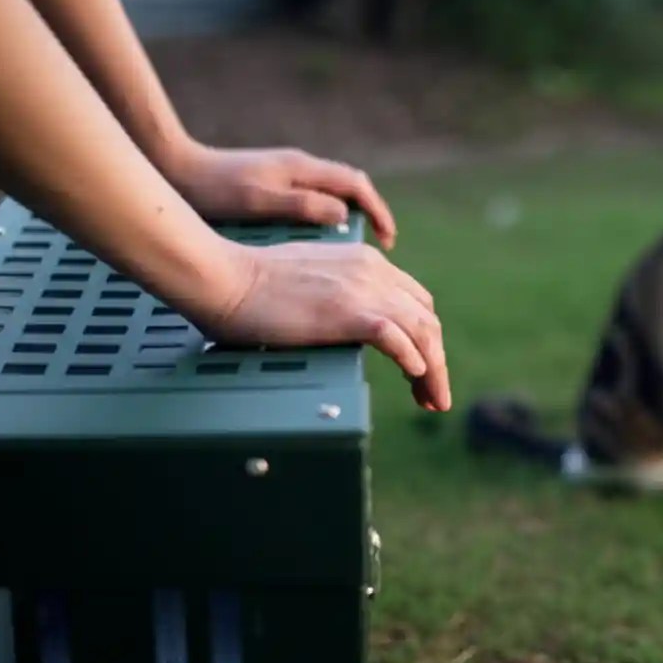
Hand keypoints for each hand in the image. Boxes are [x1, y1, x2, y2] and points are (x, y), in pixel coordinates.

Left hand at [168, 144, 397, 249]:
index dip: (378, 212)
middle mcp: (299, 167)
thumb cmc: (214, 189)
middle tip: (380, 246)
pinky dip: (328, 218)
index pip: (357, 185)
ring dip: (351, 216)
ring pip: (333, 193)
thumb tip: (343, 215)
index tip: (387, 240)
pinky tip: (319, 242)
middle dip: (371, 214)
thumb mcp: (259, 201)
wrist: (175, 169)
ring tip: (355, 248)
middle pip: (351, 187)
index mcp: (302, 168)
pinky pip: (314, 199)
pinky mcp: (273, 185)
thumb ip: (302, 206)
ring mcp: (286, 174)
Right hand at [200, 241, 449, 411]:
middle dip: (437, 360)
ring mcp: (363, 291)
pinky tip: (415, 378)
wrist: (225, 277)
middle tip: (433, 395)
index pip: (416, 302)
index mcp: (366, 262)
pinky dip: (413, 360)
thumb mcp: (310, 278)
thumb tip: (341, 321)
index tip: (423, 370)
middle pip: (427, 319)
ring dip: (434, 371)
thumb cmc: (252, 283)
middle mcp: (373, 271)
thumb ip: (335, 294)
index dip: (426, 338)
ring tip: (433, 400)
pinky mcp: (348, 312)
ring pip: (423, 331)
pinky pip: (397, 338)